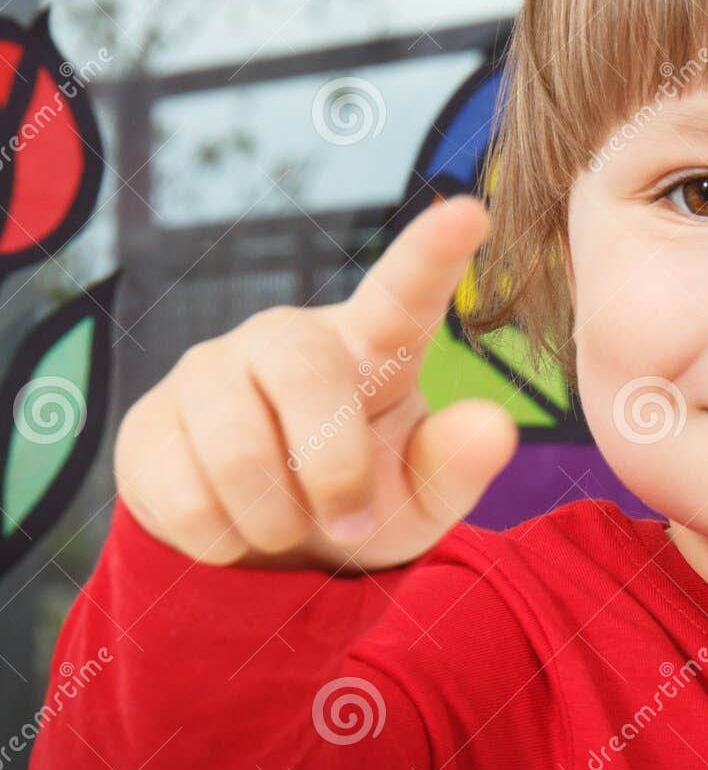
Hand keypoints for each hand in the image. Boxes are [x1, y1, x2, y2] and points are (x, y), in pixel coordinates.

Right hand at [113, 194, 517, 571]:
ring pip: (238, 450)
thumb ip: (456, 464)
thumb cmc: (364, 506)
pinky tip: (232, 526)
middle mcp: (289, 339)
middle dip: (334, 471)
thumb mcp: (421, 499)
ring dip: (276, 519)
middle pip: (307, 378)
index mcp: (374, 345)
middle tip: (352, 525)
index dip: (432, 254)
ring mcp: (211, 370)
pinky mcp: (149, 421)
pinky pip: (182, 494)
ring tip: (289, 526)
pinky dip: (221, 538)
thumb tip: (497, 428)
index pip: (404, 293)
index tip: (471, 212)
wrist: (266, 556)